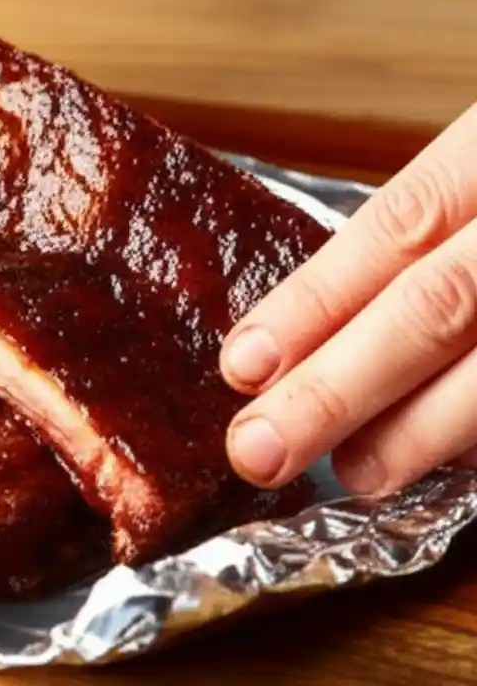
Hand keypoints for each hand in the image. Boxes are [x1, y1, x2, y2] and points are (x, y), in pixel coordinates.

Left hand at [221, 103, 476, 495]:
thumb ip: (443, 229)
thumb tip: (316, 333)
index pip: (398, 226)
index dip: (316, 300)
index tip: (243, 363)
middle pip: (438, 303)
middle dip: (339, 386)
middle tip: (258, 449)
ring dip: (424, 429)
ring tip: (355, 472)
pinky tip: (459, 464)